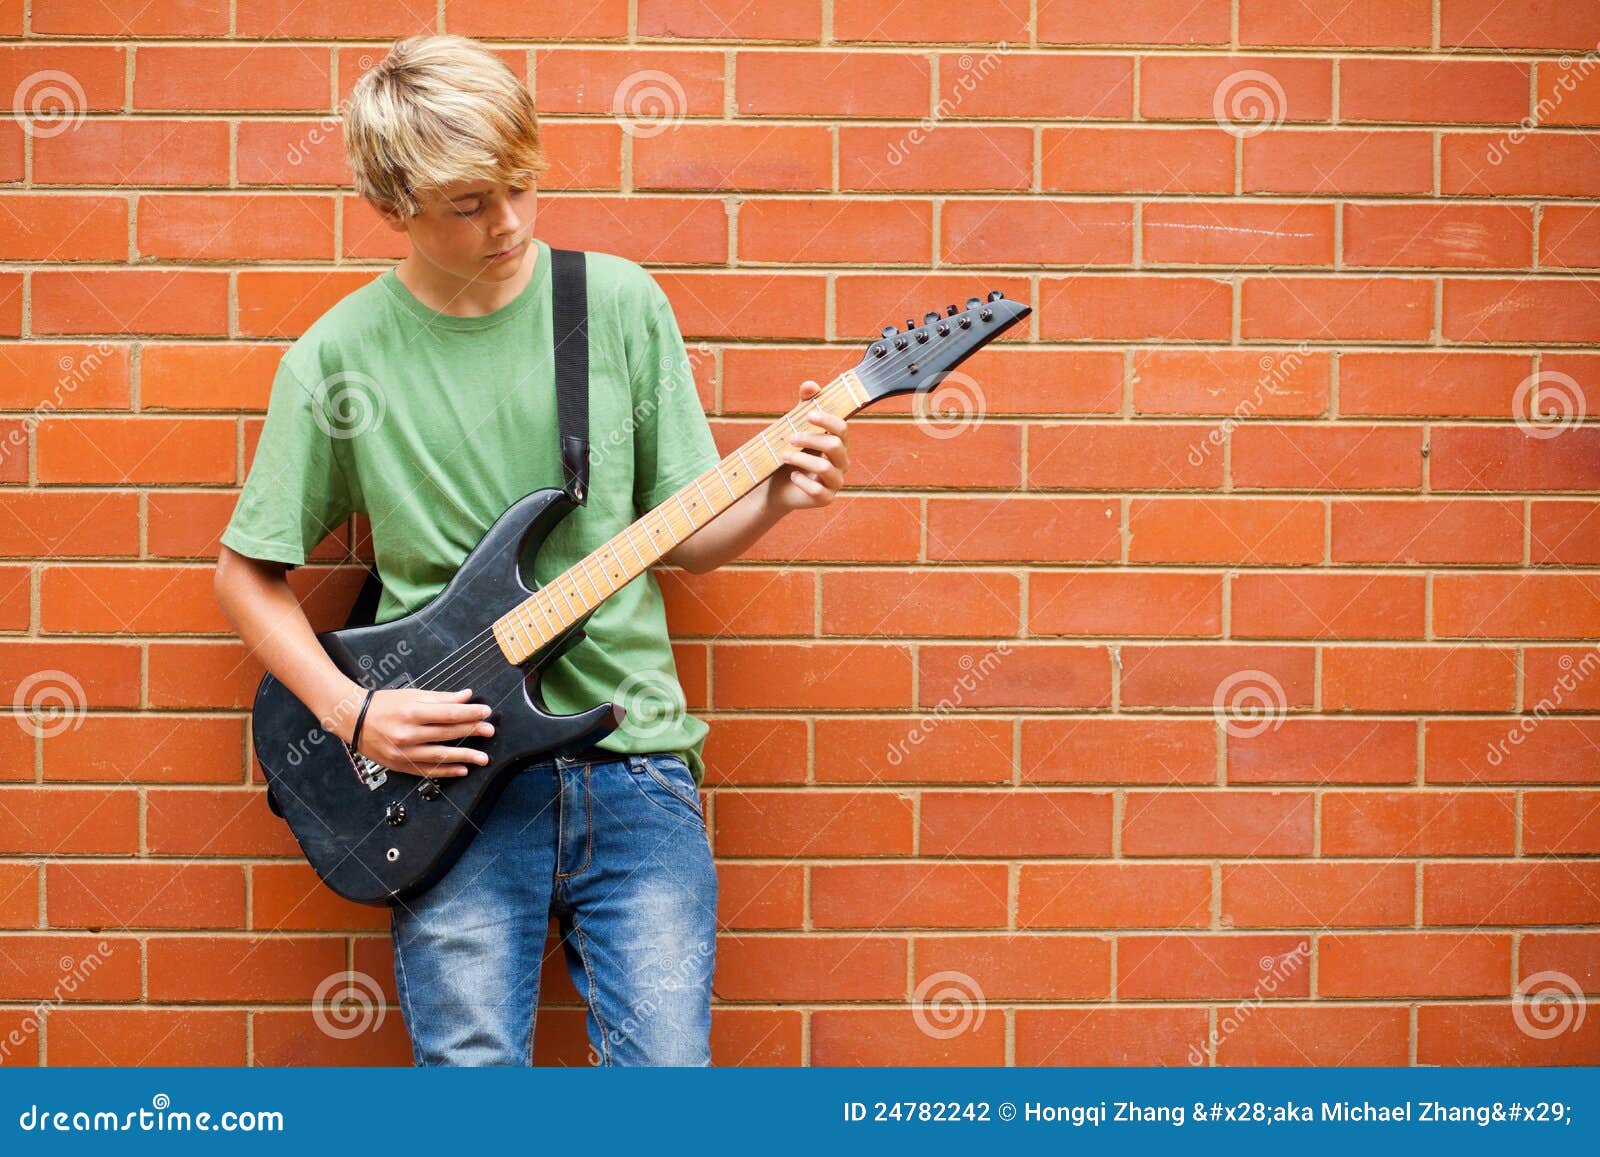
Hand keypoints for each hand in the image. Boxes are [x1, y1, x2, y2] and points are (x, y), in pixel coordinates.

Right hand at [345, 686, 493, 777]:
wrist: (352, 720)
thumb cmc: (383, 704)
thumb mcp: (411, 695)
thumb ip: (440, 698)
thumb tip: (466, 696)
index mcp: (412, 712)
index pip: (448, 714)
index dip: (470, 713)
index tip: (486, 712)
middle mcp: (408, 734)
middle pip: (447, 734)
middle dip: (471, 732)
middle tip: (490, 731)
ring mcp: (403, 752)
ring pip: (440, 756)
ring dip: (464, 757)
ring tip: (483, 758)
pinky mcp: (399, 765)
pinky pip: (427, 770)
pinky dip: (446, 771)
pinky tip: (461, 770)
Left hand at [769, 379, 848, 511]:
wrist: (776, 485)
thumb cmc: (790, 453)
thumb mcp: (794, 427)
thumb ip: (804, 405)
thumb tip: (810, 385)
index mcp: (838, 443)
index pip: (841, 428)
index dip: (827, 420)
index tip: (808, 415)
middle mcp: (841, 462)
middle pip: (835, 446)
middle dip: (810, 439)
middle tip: (790, 438)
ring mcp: (835, 482)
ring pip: (825, 468)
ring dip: (801, 459)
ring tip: (784, 456)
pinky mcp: (825, 499)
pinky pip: (818, 490)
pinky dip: (802, 481)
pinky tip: (792, 476)